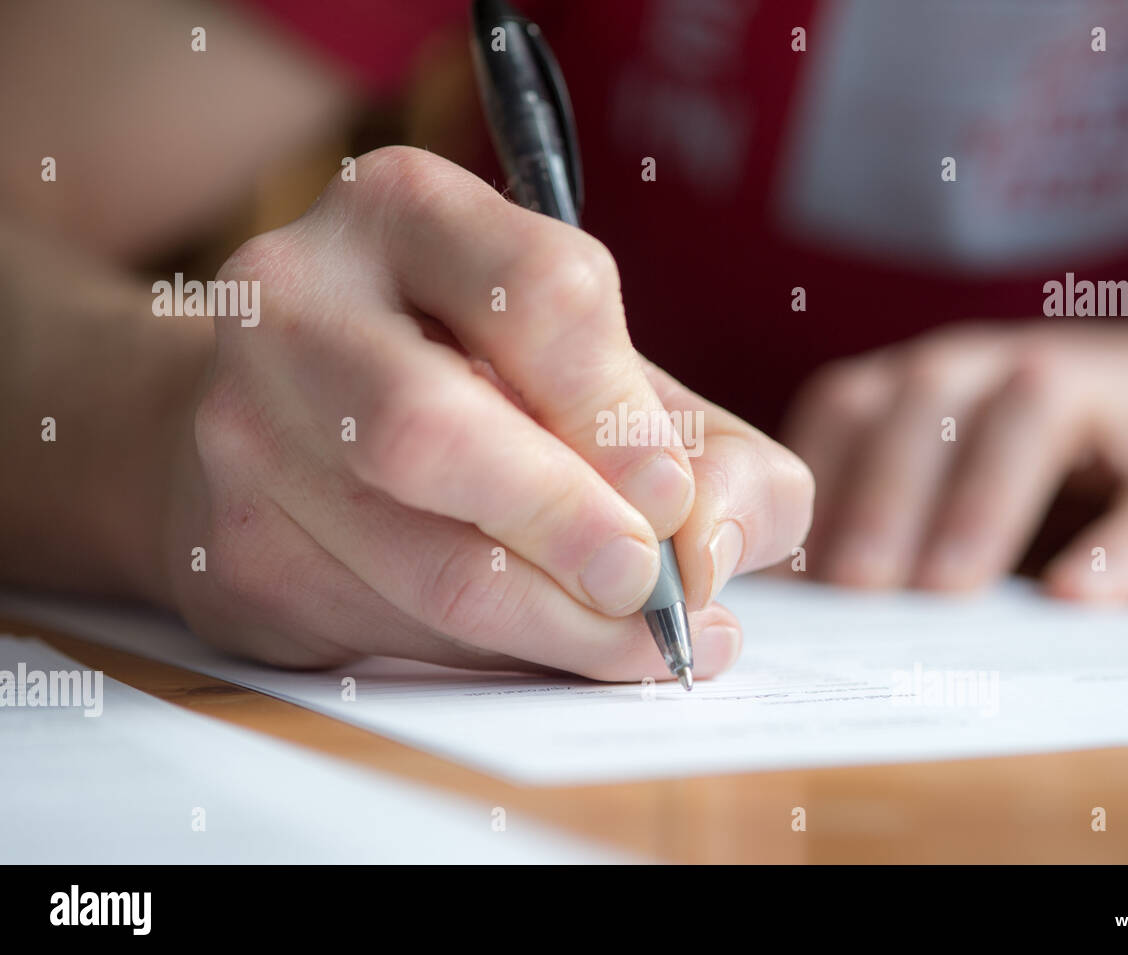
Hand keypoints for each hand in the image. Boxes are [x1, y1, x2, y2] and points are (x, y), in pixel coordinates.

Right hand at [165, 147, 812, 677]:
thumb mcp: (618, 388)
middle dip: (563, 527)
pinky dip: (487, 653)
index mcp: (407, 214)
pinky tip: (536, 636)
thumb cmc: (492, 389)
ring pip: (415, 561)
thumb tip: (711, 552)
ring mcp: (244, 427)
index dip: (619, 412)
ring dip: (550, 624)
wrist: (306, 424)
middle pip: (429, 429)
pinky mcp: (236, 548)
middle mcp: (298, 302)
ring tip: (632, 641)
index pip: (540, 293)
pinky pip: (384, 630)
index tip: (671, 498)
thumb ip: (715, 454)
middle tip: (645, 589)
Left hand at [782, 321, 1127, 599]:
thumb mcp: (980, 479)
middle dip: (878, 491)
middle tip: (849, 587)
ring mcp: (1121, 386)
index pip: (852, 405)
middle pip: (927, 401)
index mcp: (947, 378)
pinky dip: (1125, 541)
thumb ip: (904, 521)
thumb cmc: (1084, 466)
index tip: (780, 570)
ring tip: (942, 591)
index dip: (808, 480)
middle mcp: (1016, 363)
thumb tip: (802, 612)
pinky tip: (1078, 597)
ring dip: (980, 502)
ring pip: (1034, 415)